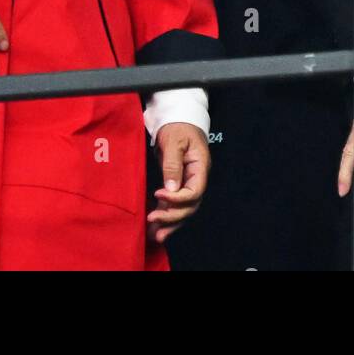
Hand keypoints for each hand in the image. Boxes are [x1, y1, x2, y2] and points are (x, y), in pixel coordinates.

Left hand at [147, 122, 210, 243]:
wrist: (178, 118)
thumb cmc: (178, 126)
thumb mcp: (174, 141)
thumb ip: (173, 165)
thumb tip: (171, 189)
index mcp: (200, 167)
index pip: (194, 192)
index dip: (177, 199)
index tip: (158, 195)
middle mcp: (197, 178)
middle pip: (190, 205)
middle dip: (172, 216)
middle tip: (153, 220)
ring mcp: (189, 182)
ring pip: (184, 209)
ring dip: (170, 223)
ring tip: (155, 235)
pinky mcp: (178, 184)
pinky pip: (176, 205)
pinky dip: (167, 216)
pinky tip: (156, 227)